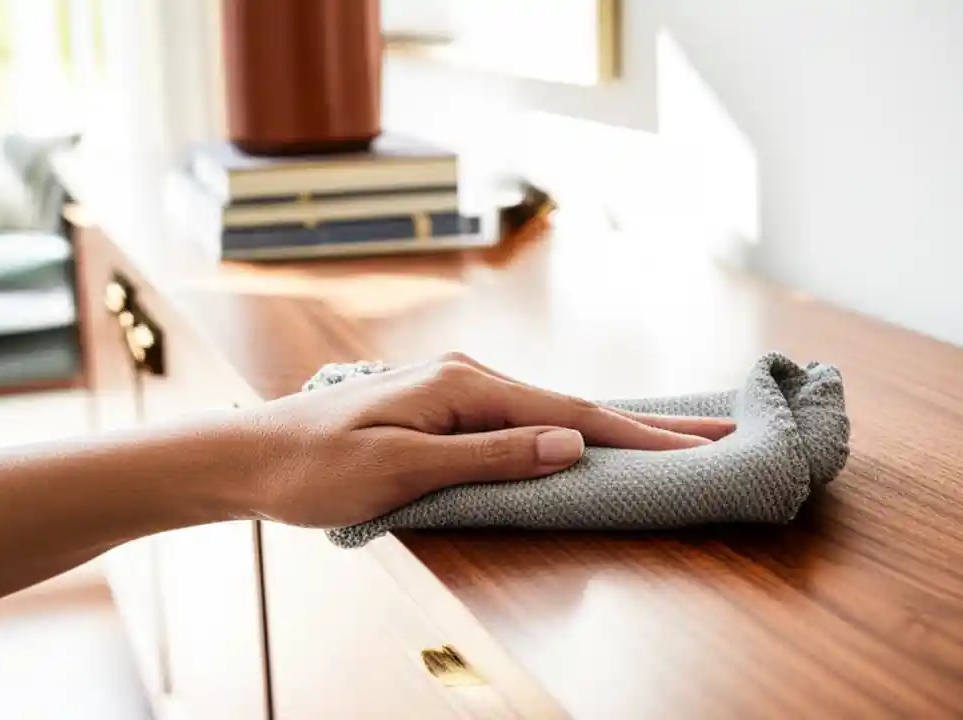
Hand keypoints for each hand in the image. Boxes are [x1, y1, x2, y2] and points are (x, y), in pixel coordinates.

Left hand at [225, 353, 734, 527]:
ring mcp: (455, 391)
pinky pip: (519, 421)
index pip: (570, 415)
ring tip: (668, 440)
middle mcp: (467, 378)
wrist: (247, 456)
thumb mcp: (401, 467)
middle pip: (571, 407)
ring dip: (609, 429)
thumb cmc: (315, 467)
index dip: (638, 436)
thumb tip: (571, 444)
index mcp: (464, 387)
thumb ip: (489, 456)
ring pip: (548, 413)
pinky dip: (565, 432)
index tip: (701, 445)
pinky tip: (585, 439)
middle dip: (644, 425)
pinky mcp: (442, 409)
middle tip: (715, 431)